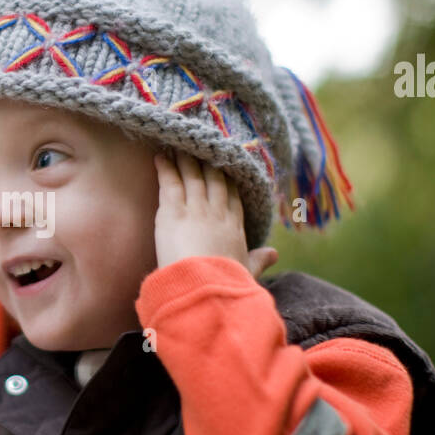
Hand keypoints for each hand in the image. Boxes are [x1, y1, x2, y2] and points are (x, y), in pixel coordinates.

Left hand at [152, 148, 278, 279]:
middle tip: (201, 147)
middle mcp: (217, 214)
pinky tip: (160, 157)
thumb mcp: (246, 273)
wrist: (205, 288)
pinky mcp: (174, 213)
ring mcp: (196, 210)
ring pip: (193, 177)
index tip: (225, 167)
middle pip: (214, 181)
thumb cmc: (225, 285)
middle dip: (208, 163)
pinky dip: (165, 169)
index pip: (233, 197)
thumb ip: (258, 261)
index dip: (229, 180)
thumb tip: (274, 254)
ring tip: (178, 146)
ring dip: (186, 160)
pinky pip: (170, 184)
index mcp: (235, 228)